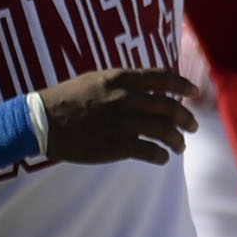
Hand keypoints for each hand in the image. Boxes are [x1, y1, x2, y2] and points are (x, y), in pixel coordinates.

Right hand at [37, 67, 199, 168]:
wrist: (42, 121)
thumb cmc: (67, 99)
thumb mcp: (96, 79)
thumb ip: (123, 82)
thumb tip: (149, 87)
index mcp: (121, 79)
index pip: (163, 78)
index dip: (183, 85)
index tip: (194, 92)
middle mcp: (126, 99)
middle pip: (170, 108)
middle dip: (187, 119)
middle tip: (193, 126)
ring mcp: (123, 123)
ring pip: (165, 132)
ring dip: (177, 140)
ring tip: (180, 146)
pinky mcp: (117, 146)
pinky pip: (151, 152)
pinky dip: (161, 156)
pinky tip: (162, 158)